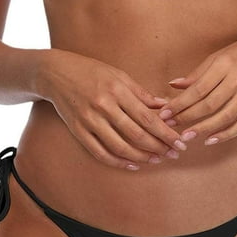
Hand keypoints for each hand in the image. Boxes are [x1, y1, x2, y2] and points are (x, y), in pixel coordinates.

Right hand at [42, 50, 187, 170]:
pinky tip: (132, 164)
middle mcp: (104, 106)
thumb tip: (166, 106)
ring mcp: (89, 120)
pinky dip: (118, 161)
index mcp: (117, 90)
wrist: (56, 73)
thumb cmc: (92, 72)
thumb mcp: (119, 75)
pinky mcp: (78, 130)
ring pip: (120, 146)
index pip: (147, 117)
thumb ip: (142, 93)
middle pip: (136, 134)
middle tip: (174, 154)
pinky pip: (100, 152)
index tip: (180, 142)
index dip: (166, 133)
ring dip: (141, 157)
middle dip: (159, 147)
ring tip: (156, 160)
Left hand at [159, 35, 236, 145]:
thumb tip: (173, 85)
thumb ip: (197, 74)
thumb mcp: (218, 57)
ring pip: (225, 116)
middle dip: (187, 117)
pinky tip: (211, 139)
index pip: (198, 88)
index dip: (180, 103)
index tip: (165, 113)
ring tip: (187, 136)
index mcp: (225, 64)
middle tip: (170, 127)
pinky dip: (227, 133)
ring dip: (204, 128)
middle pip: (210, 103)